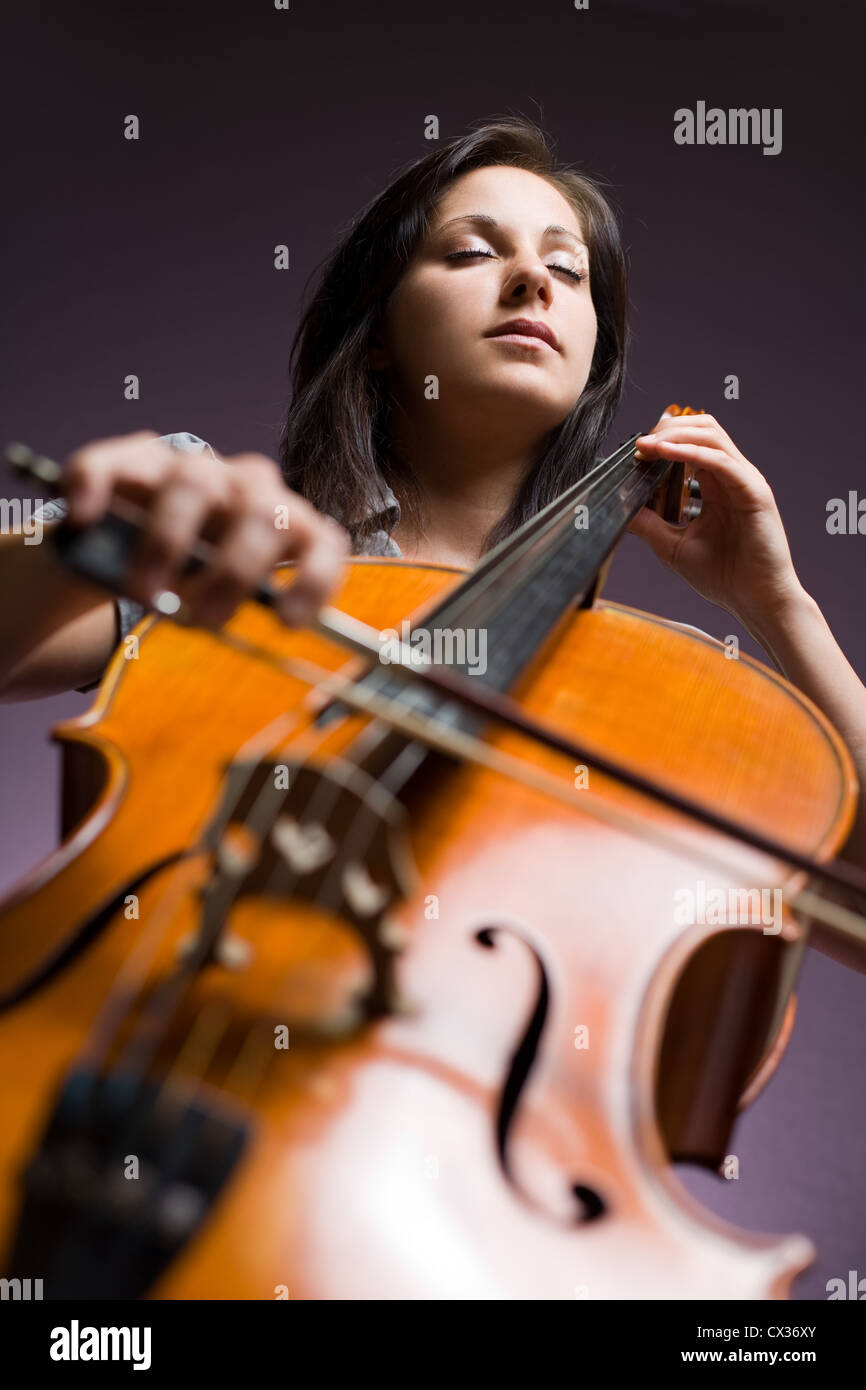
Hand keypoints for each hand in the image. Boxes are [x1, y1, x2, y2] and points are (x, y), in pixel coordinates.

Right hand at [61, 430, 348, 628]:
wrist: (138, 541)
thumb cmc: (197, 575)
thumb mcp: (226, 597)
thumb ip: (240, 610)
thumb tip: (234, 636)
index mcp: (285, 525)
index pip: (323, 541)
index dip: (314, 580)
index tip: (289, 621)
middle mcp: (248, 487)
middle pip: (259, 514)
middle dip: (232, 572)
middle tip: (202, 619)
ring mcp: (190, 468)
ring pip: (193, 483)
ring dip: (168, 541)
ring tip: (146, 592)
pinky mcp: (131, 460)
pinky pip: (114, 463)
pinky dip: (96, 485)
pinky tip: (84, 517)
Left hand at [628, 411, 803, 628]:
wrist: (755, 601)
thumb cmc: (723, 577)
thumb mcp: (672, 546)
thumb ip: (649, 524)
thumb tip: (621, 506)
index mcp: (716, 485)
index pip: (691, 443)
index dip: (663, 440)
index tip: (635, 451)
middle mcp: (732, 477)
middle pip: (703, 428)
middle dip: (669, 428)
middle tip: (641, 444)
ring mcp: (745, 481)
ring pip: (712, 436)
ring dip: (676, 435)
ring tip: (648, 446)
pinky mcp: (754, 492)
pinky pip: (721, 461)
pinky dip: (691, 453)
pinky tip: (666, 454)